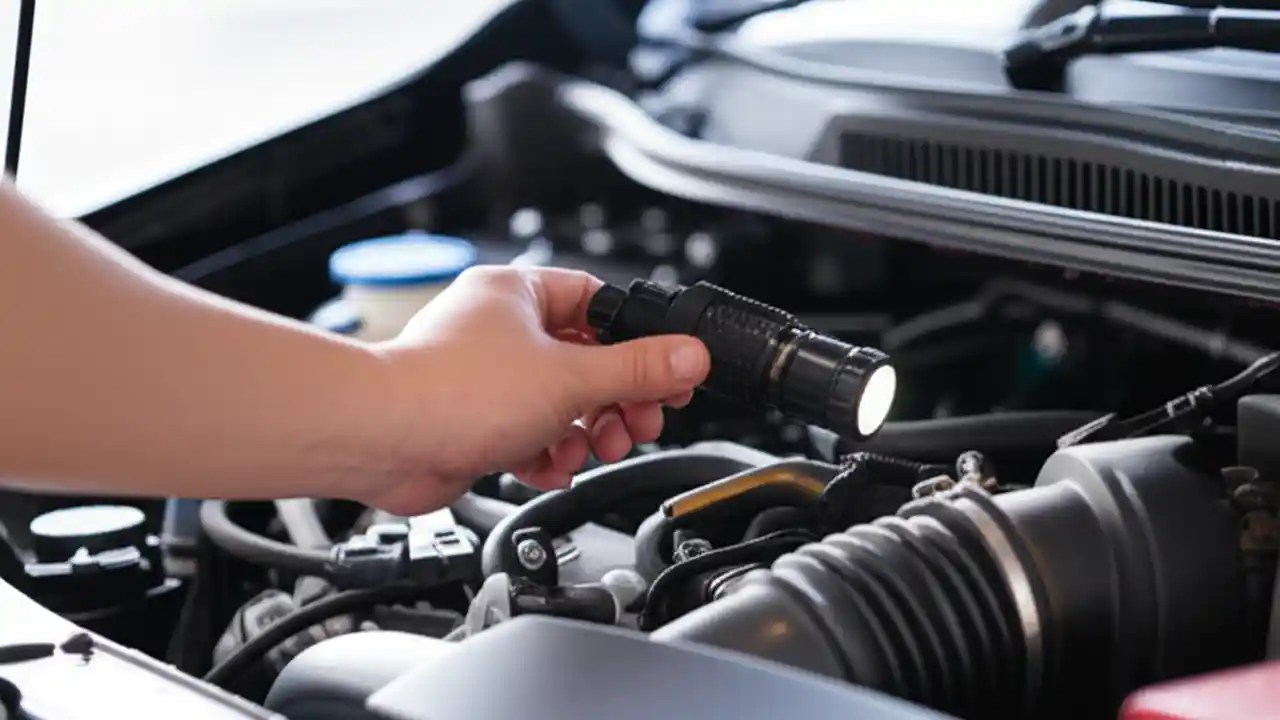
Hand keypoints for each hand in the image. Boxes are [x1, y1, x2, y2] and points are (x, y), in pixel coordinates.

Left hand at [364, 266, 709, 513]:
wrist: (381, 440)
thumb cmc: (452, 391)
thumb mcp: (570, 377)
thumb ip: (636, 369)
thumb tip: (690, 355)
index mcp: (520, 294)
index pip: (598, 304)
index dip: (638, 341)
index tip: (667, 372)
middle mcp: (500, 330)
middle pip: (584, 360)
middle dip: (614, 399)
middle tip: (639, 420)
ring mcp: (484, 378)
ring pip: (558, 403)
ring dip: (584, 433)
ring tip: (594, 449)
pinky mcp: (473, 422)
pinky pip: (529, 435)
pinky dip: (546, 454)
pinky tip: (550, 466)